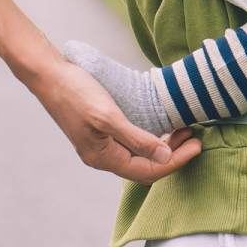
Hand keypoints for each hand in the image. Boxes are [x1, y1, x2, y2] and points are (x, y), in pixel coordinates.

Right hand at [32, 59, 201, 183]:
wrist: (48, 76)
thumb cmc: (76, 93)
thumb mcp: (109, 116)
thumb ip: (137, 139)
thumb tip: (164, 157)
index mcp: (103, 158)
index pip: (148, 171)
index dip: (175, 161)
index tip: (197, 147)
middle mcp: (102, 157)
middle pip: (145, 167)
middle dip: (173, 155)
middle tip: (196, 139)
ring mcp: (100, 145)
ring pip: (139, 155)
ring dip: (164, 146)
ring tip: (185, 130)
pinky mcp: (100, 132)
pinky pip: (131, 143)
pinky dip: (151, 137)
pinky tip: (163, 126)